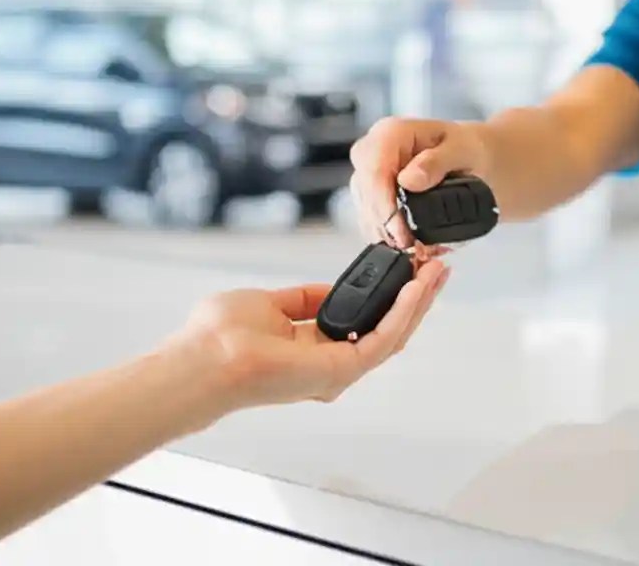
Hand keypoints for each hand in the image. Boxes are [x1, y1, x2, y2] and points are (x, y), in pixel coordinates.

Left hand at [168, 260, 449, 424]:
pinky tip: (417, 286)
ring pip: (393, 334)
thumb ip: (301, 300)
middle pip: (386, 330)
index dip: (388, 297)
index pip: (363, 325)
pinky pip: (384, 339)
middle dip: (414, 297)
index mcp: (310, 352)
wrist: (202, 360)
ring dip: (418, 301)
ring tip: (437, 270)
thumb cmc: (218, 337)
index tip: (405, 269)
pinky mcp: (341, 370)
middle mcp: (328, 366)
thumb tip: (326, 290)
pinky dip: (404, 310)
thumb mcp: (267, 304)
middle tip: (435, 266)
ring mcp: (336, 372)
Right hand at [349, 117, 490, 252]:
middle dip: (386, 224)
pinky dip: (388, 235)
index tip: (401, 231)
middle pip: (365, 193)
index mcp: (392, 133)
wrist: (473, 159)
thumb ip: (437, 162)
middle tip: (411, 245)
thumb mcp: (463, 150)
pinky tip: (408, 242)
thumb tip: (410, 179)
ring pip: (364, 209)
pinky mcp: (373, 194)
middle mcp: (374, 151)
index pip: (374, 169)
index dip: (384, 204)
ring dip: (386, 233)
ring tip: (414, 246)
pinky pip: (370, 218)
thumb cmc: (468, 149)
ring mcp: (370, 174)